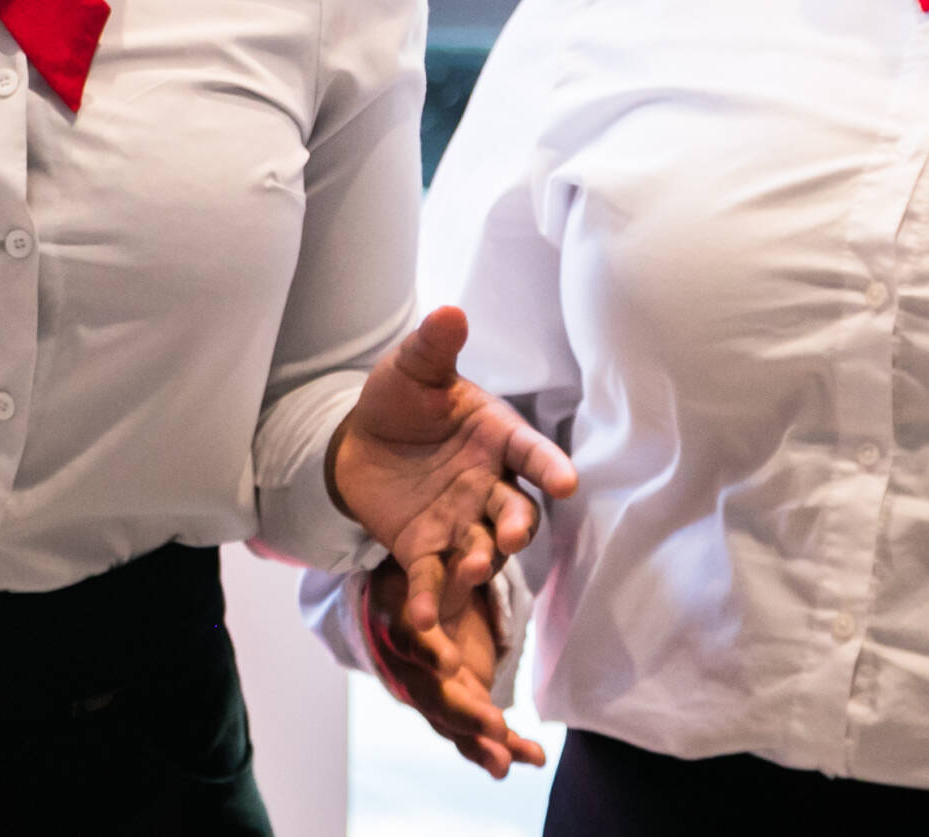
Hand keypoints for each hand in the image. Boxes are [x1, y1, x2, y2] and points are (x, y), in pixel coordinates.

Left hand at [328, 308, 578, 648]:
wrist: (360, 442)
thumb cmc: (402, 399)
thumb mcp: (411, 368)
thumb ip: (433, 347)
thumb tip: (451, 310)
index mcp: (497, 437)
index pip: (533, 451)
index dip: (551, 466)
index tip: (568, 482)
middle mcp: (489, 485)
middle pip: (517, 510)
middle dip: (518, 525)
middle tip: (513, 536)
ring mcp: (461, 523)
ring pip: (481, 550)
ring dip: (477, 563)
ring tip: (465, 570)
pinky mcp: (426, 551)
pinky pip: (434, 577)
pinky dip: (432, 598)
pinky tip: (423, 618)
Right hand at [361, 560, 544, 778]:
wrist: (410, 604)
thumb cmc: (426, 580)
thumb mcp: (435, 568)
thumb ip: (455, 568)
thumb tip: (475, 562)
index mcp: (397, 624)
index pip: (408, 640)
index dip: (427, 652)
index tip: (449, 665)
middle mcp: (408, 667)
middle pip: (431, 696)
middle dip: (463, 714)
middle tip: (496, 727)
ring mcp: (430, 694)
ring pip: (451, 725)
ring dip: (480, 745)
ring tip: (507, 764)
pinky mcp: (454, 709)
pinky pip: (474, 736)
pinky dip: (503, 749)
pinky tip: (533, 757)